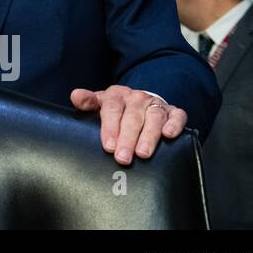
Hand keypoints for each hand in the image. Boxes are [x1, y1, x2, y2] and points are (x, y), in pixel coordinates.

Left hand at [70, 85, 187, 164]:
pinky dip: (174, 124)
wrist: (142, 101)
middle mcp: (137, 98)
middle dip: (127, 139)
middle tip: (122, 158)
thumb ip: (88, 101)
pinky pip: (177, 116)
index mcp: (117, 95)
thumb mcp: (101, 103)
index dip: (110, 128)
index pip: (111, 109)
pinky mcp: (173, 111)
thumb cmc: (118, 108)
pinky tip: (169, 135)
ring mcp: (156, 104)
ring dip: (149, 136)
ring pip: (153, 118)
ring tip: (143, 154)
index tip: (108, 146)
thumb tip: (75, 96)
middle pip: (132, 117)